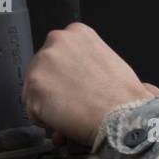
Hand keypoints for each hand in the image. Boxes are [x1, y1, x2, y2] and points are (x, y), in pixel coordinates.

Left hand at [23, 22, 158, 147]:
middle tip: (73, 105)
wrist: (123, 118)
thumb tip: (114, 85)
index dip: (67, 75)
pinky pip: (32, 109)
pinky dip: (44, 120)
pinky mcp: (33, 88)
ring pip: (35, 89)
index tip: (75, 87)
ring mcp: (42, 64)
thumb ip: (103, 67)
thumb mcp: (119, 68)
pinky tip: (63, 123)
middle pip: (44, 68)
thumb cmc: (126, 99)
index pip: (61, 53)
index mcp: (78, 34)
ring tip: (70, 117)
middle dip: (55, 88)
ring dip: (49, 105)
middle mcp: (57, 42)